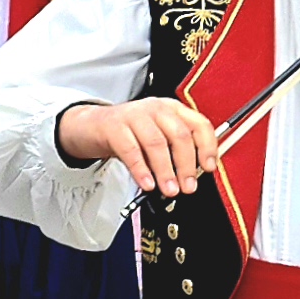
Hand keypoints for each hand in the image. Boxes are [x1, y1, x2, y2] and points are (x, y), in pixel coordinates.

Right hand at [56, 97, 219, 197]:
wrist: (90, 125)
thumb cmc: (128, 133)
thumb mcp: (156, 137)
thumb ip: (174, 151)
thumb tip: (191, 176)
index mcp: (172, 109)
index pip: (198, 124)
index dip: (207, 147)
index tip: (208, 168)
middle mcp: (155, 109)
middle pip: (179, 135)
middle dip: (186, 164)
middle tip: (188, 186)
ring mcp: (134, 115)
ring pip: (156, 143)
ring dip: (165, 170)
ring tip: (169, 189)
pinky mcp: (113, 126)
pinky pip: (130, 150)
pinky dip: (141, 169)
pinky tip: (147, 183)